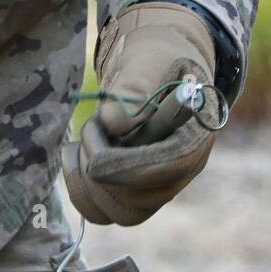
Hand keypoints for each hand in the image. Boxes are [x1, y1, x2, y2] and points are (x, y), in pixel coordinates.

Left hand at [63, 2, 218, 225]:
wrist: (154, 70)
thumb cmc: (154, 61)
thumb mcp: (149, 58)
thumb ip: (136, 83)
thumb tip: (114, 122)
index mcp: (193, 138)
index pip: (164, 169)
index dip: (123, 162)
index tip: (97, 136)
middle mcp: (180, 172)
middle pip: (135, 201)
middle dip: (100, 166)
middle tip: (94, 125)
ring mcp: (157, 188)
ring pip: (115, 213)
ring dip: (86, 179)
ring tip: (87, 137)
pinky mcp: (133, 194)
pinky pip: (102, 212)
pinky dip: (80, 187)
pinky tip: (77, 153)